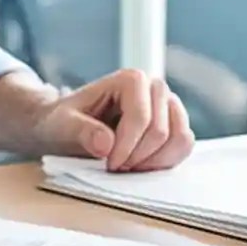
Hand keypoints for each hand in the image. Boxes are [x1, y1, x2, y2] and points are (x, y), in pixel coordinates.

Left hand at [32, 69, 194, 171]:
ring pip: (179, 140)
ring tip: (127, 166)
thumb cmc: (66, 122)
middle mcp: (155, 87)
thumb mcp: (63, 126)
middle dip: (136, 157)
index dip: (125, 148)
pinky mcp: (176, 124)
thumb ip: (80, 131)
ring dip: (153, 162)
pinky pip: (184, 147)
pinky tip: (140, 166)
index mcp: (131, 79)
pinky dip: (165, 162)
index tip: (108, 164)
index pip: (140, 118)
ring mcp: (170, 105)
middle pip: (160, 132)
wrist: (70, 127)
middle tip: (114, 166)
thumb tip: (105, 143)